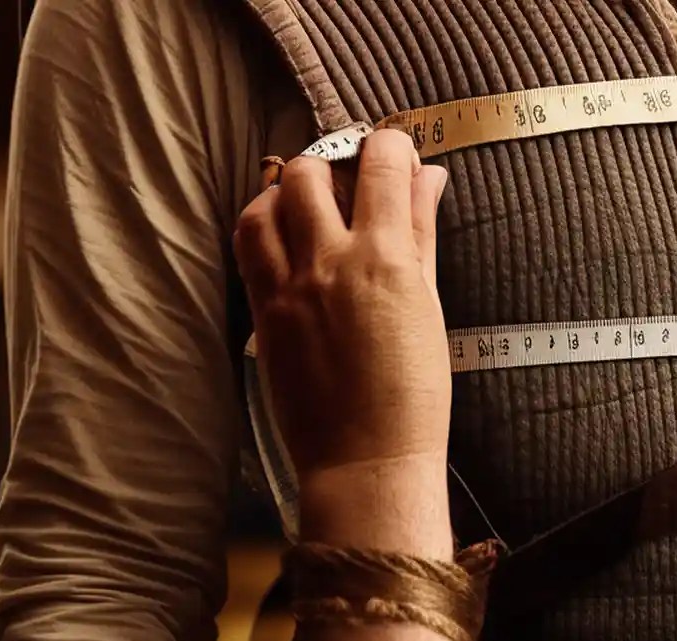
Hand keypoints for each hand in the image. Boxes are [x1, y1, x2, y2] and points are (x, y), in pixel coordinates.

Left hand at [234, 129, 451, 482]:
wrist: (367, 460)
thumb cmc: (413, 392)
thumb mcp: (429, 303)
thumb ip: (423, 233)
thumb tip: (429, 177)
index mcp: (385, 258)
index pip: (380, 163)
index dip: (389, 144)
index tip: (396, 155)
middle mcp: (330, 262)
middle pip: (310, 171)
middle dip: (332, 164)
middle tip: (351, 186)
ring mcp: (289, 287)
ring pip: (267, 201)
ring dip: (287, 191)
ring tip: (311, 210)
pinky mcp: (263, 313)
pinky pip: (248, 244)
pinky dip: (263, 225)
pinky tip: (285, 239)